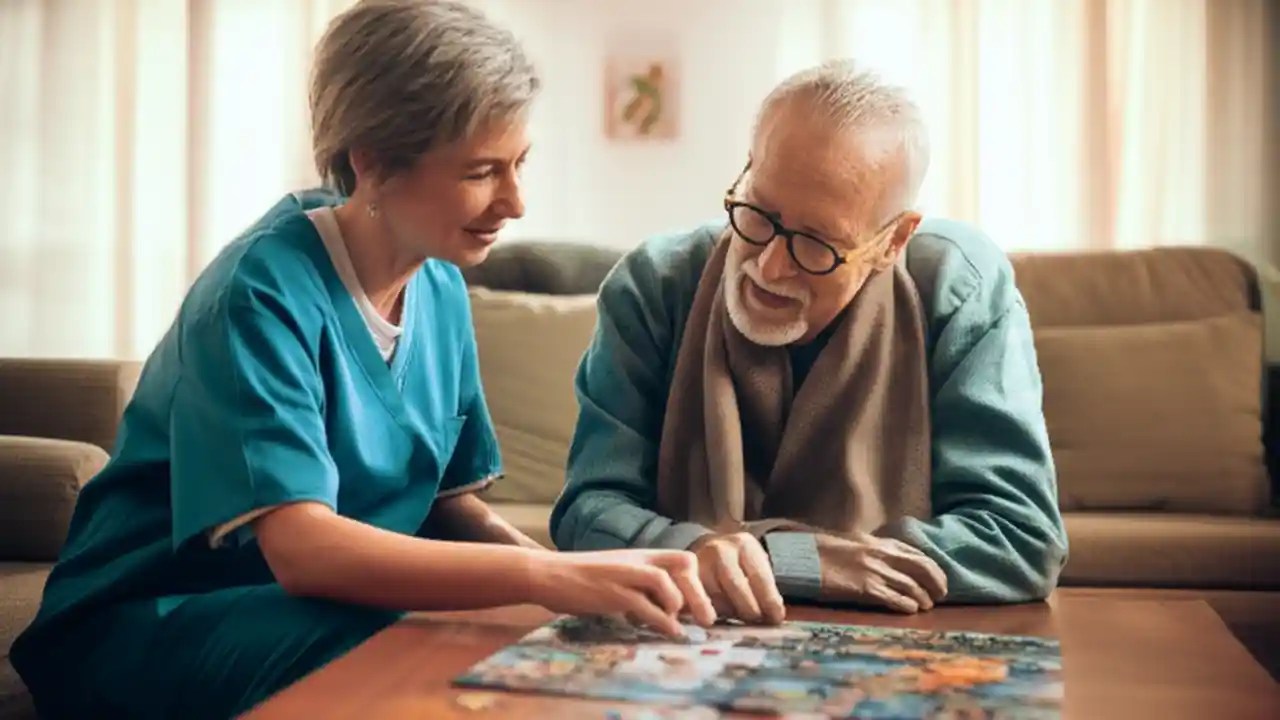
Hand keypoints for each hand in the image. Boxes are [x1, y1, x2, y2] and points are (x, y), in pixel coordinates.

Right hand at [530, 549, 716, 637]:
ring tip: (681, 626)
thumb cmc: (581, 579)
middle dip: (700, 593)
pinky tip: (670, 633)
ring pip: (667, 583)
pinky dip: (663, 622)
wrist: (547, 573)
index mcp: (640, 556)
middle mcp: (637, 560)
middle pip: (683, 564)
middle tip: (708, 619)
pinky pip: (646, 607)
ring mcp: (625, 575)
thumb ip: (640, 587)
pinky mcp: (612, 593)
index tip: (698, 601)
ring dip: (681, 606)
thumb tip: (665, 612)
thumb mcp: (616, 576)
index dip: (695, 578)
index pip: (682, 557)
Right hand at [689, 532, 785, 624]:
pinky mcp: (685, 578)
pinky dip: (713, 613)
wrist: (706, 548)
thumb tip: (781, 616)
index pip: (760, 577)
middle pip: (738, 588)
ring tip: (739, 616)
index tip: (776, 618)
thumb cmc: (737, 562)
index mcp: (744, 544)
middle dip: (750, 610)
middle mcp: (721, 550)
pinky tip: (721, 615)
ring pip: (718, 599)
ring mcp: (700, 562)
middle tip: (757, 621)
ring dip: (732, 613)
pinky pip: (702, 603)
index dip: (769, 602)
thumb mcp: (755, 564)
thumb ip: (767, 588)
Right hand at [816, 533, 946, 612]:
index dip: (933, 568)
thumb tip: (888, 563)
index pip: (916, 554)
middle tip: (940, 596)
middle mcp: (881, 555)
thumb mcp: (852, 544)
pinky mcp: (865, 588)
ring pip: (911, 586)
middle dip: (936, 583)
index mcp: (878, 542)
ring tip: (926, 606)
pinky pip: (894, 599)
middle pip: (921, 569)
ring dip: (923, 598)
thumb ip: (873, 551)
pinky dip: (906, 605)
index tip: (939, 580)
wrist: (800, 557)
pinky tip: (910, 610)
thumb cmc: (821, 551)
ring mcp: (874, 571)